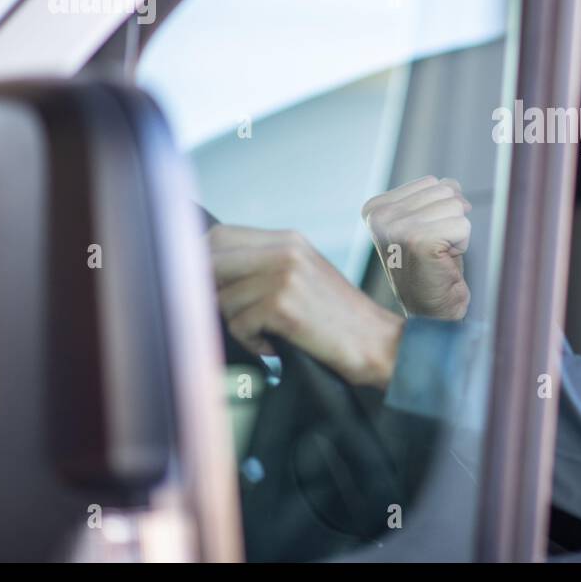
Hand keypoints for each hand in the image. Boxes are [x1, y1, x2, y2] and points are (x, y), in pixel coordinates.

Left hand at [207, 224, 402, 387]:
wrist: (378, 343)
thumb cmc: (338, 319)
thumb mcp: (304, 276)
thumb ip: (264, 266)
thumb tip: (207, 273)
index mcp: (289, 239)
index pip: (221, 235)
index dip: (201, 260)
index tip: (202, 287)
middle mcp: (286, 250)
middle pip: (212, 261)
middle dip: (209, 293)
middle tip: (228, 316)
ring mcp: (284, 276)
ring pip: (222, 299)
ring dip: (237, 324)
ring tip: (265, 334)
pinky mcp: (283, 305)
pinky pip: (238, 325)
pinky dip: (251, 342)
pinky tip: (274, 346)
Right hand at [361, 176, 471, 320]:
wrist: (431, 312)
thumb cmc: (431, 267)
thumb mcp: (425, 222)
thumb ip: (435, 195)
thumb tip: (452, 185)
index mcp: (375, 209)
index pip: (431, 182)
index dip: (440, 210)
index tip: (424, 239)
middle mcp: (381, 217)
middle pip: (445, 191)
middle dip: (451, 219)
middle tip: (435, 249)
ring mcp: (398, 228)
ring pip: (456, 207)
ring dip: (456, 233)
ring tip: (438, 255)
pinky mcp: (420, 241)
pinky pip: (463, 226)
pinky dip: (462, 245)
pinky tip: (444, 262)